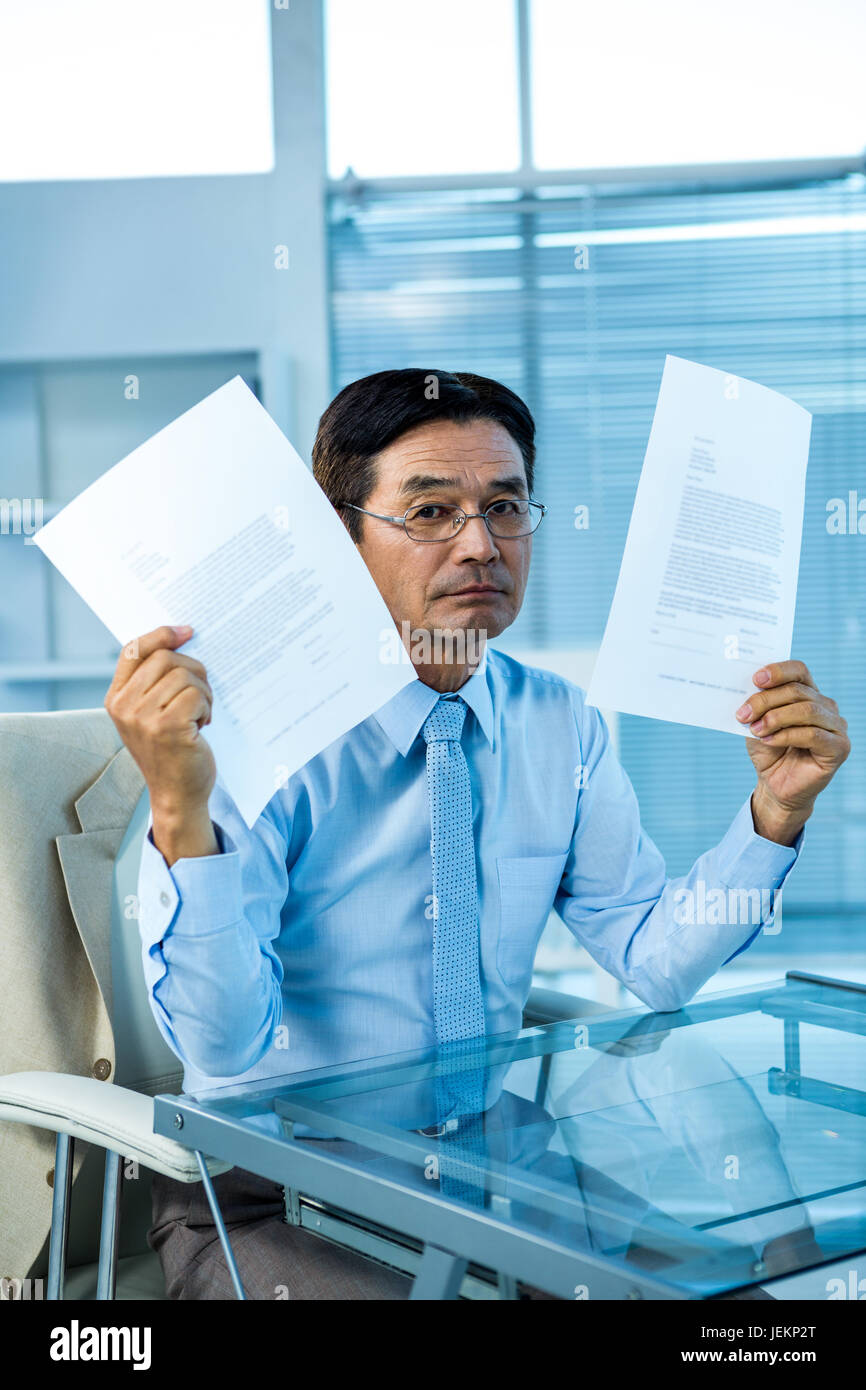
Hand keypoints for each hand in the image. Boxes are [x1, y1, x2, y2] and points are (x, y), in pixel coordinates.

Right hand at [105, 624, 217, 861]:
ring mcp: (144, 717)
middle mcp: (124, 706)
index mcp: (116, 699)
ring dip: (203, 692)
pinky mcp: (167, 727)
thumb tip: (181, 638)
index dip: (161, 635)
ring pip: (184, 675)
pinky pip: (196, 694)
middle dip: (193, 670)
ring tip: (201, 714)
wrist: (177, 795)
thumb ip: (154, 682)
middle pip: (165, 658)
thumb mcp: (151, 714)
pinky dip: (207, 707)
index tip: (186, 631)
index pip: (133, 649)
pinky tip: (202, 725)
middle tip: (202, 692)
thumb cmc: (171, 751)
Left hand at [735, 660, 849, 840]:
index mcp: (808, 694)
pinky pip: (813, 734)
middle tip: (743, 714)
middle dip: (766, 700)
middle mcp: (826, 706)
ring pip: (807, 710)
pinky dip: (787, 736)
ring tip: (756, 729)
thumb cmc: (768, 751)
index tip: (755, 679)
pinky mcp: (839, 748)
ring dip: (776, 718)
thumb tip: (748, 688)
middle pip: (798, 691)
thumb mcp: (757, 723)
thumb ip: (757, 705)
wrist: (775, 785)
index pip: (799, 671)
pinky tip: (769, 741)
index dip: (778, 671)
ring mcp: (836, 727)